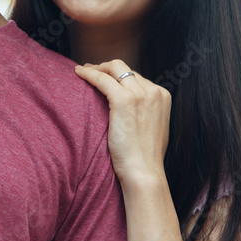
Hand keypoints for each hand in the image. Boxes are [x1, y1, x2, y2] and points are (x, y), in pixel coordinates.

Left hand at [75, 59, 171, 186]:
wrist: (144, 173)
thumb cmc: (144, 157)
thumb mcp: (153, 128)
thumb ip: (146, 111)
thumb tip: (131, 107)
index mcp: (162, 95)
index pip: (136, 77)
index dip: (118, 76)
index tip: (104, 77)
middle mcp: (153, 91)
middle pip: (125, 69)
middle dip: (107, 67)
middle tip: (91, 70)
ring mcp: (140, 94)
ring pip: (114, 68)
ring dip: (97, 68)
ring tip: (83, 71)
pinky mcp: (124, 100)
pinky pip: (102, 79)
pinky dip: (89, 74)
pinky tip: (78, 73)